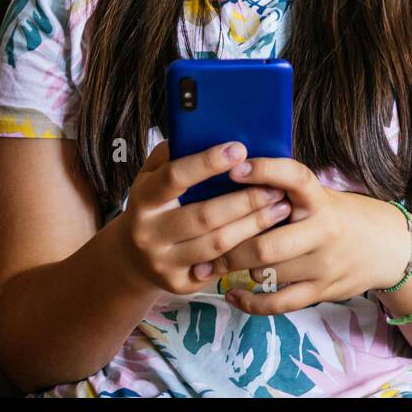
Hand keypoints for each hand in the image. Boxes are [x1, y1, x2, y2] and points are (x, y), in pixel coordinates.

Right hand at [115, 139, 290, 296]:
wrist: (131, 259)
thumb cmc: (155, 205)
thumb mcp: (152, 177)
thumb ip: (173, 154)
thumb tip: (203, 127)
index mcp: (142, 200)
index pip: (175, 177)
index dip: (207, 163)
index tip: (239, 148)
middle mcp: (148, 234)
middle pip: (205, 216)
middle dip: (245, 200)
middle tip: (276, 186)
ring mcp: (163, 263)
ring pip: (218, 244)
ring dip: (254, 224)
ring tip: (280, 206)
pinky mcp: (179, 284)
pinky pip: (220, 266)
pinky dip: (247, 249)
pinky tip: (267, 234)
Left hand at [216, 155, 407, 314]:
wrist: (388, 247)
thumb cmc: (342, 215)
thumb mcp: (321, 195)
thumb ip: (287, 191)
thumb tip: (233, 176)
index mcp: (321, 199)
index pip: (296, 178)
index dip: (267, 171)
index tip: (236, 168)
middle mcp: (324, 230)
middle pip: (269, 244)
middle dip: (231, 247)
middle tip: (204, 243)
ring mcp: (324, 264)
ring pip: (268, 273)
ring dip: (237, 269)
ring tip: (213, 264)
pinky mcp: (322, 290)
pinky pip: (280, 303)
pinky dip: (250, 303)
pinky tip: (232, 295)